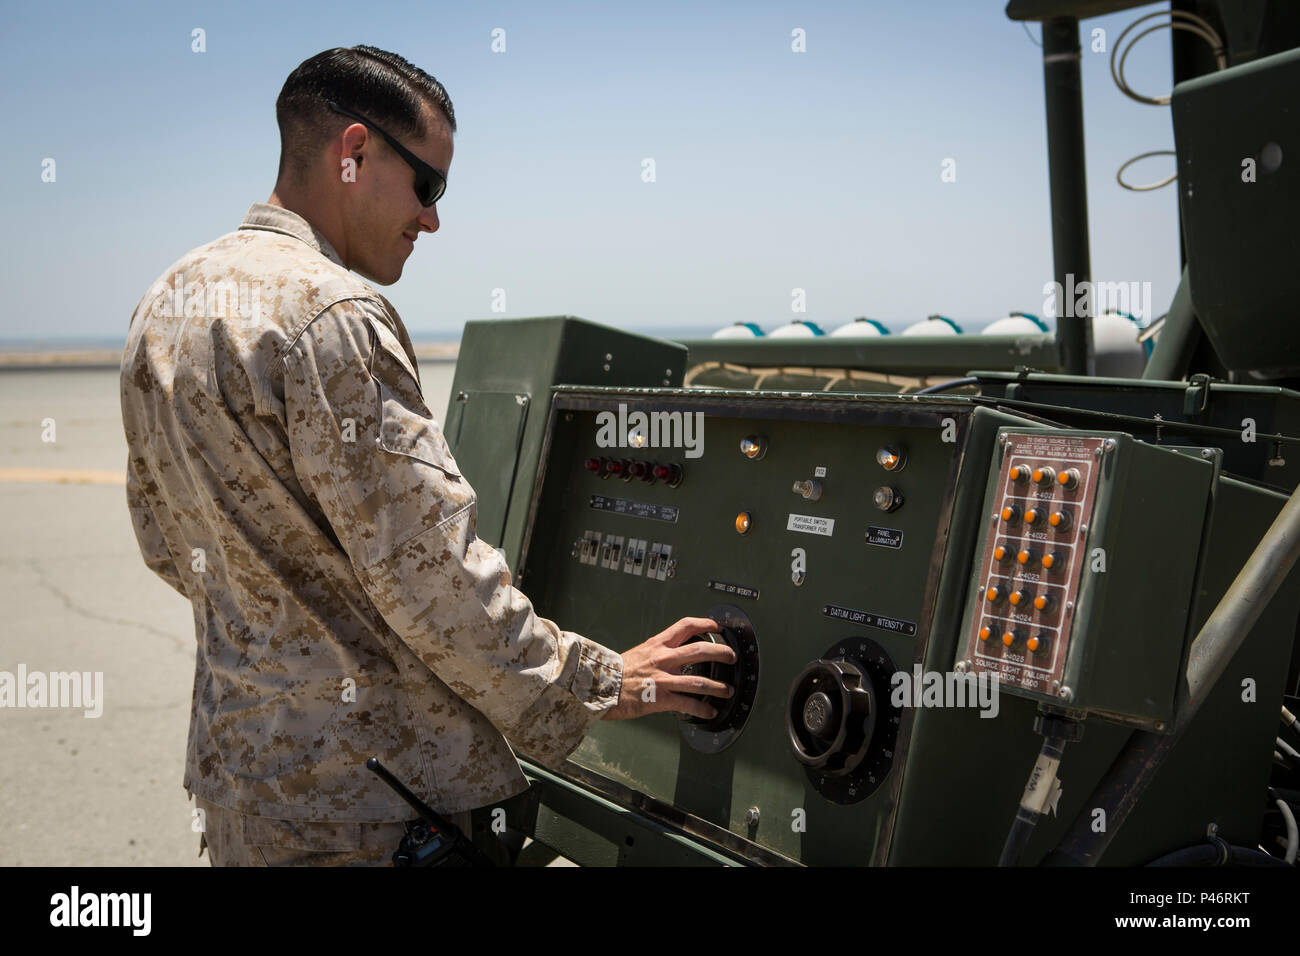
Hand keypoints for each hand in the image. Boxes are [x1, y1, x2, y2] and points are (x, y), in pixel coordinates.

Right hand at [602, 617, 736, 720]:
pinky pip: (687, 704)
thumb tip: (671, 656)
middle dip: (721, 652)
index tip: (716, 626)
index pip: (685, 626)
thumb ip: (656, 653)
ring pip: (699, 681)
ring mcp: (663, 679)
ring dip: (718, 686)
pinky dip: (702, 709)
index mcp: (657, 645)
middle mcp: (663, 659)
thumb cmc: (615, 672)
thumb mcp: (638, 653)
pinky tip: (709, 712)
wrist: (599, 686)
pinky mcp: (661, 698)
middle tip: (731, 656)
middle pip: (700, 650)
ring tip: (728, 690)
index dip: (705, 623)